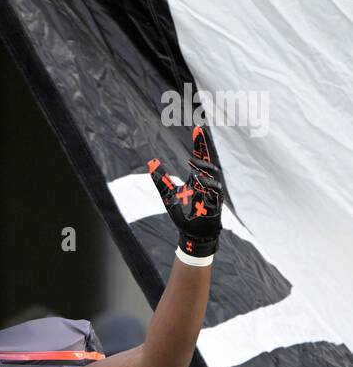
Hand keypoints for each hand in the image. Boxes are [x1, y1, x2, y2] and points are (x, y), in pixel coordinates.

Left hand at [148, 125, 223, 258]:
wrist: (191, 237)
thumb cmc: (184, 219)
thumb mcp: (168, 197)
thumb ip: (161, 182)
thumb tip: (151, 164)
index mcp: (198, 180)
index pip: (200, 158)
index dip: (199, 144)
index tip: (197, 128)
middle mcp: (207, 183)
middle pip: (209, 160)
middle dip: (204, 145)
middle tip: (199, 131)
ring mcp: (213, 192)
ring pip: (214, 173)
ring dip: (203, 166)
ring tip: (190, 163)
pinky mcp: (216, 203)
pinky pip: (215, 189)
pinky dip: (207, 183)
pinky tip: (197, 180)